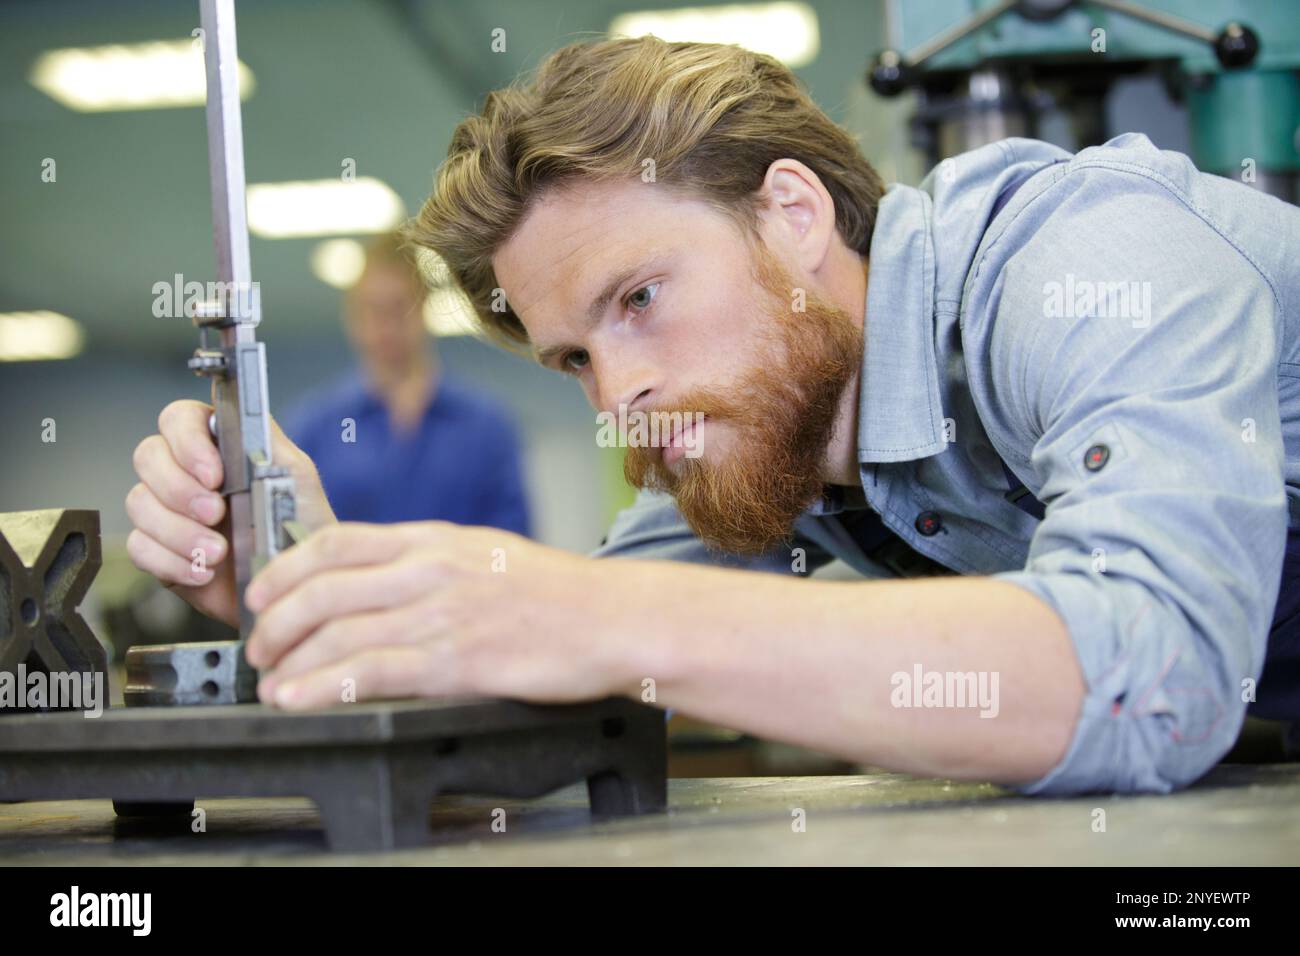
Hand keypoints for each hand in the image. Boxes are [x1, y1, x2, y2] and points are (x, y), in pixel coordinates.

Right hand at [126, 399, 336, 626]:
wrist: (295, 584)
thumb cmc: (299, 525)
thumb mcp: (294, 475)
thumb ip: (264, 440)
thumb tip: (233, 412)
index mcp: (216, 444)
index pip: (179, 419)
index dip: (188, 443)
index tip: (215, 476)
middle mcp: (184, 470)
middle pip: (148, 456)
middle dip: (179, 488)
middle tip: (215, 514)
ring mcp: (167, 509)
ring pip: (138, 502)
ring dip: (178, 531)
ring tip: (218, 552)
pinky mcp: (158, 548)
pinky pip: (139, 546)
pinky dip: (170, 562)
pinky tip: (204, 572)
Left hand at [244, 521, 629, 708]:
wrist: (610, 618)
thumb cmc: (553, 593)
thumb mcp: (482, 552)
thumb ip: (425, 561)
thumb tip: (370, 577)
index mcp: (432, 539)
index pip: (336, 543)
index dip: (284, 569)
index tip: (261, 594)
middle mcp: (429, 570)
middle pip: (323, 589)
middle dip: (276, 622)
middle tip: (259, 648)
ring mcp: (441, 614)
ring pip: (338, 632)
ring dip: (291, 661)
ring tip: (271, 683)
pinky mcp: (456, 661)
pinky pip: (372, 672)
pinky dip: (324, 686)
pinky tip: (301, 698)